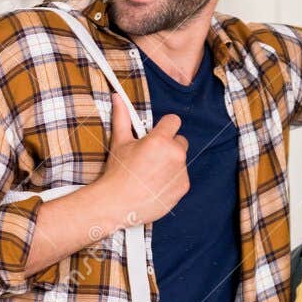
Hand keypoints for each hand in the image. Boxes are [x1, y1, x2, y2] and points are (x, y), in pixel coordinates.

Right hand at [92, 93, 188, 228]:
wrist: (117, 204)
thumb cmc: (117, 173)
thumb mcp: (119, 142)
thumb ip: (122, 117)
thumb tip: (118, 97)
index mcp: (160, 140)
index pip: (174, 121)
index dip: (164, 127)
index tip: (155, 135)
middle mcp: (175, 154)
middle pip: (180, 141)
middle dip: (168, 146)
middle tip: (150, 157)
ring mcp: (181, 172)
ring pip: (180, 160)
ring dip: (171, 163)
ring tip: (151, 174)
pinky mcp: (183, 187)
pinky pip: (182, 177)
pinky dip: (172, 180)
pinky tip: (156, 185)